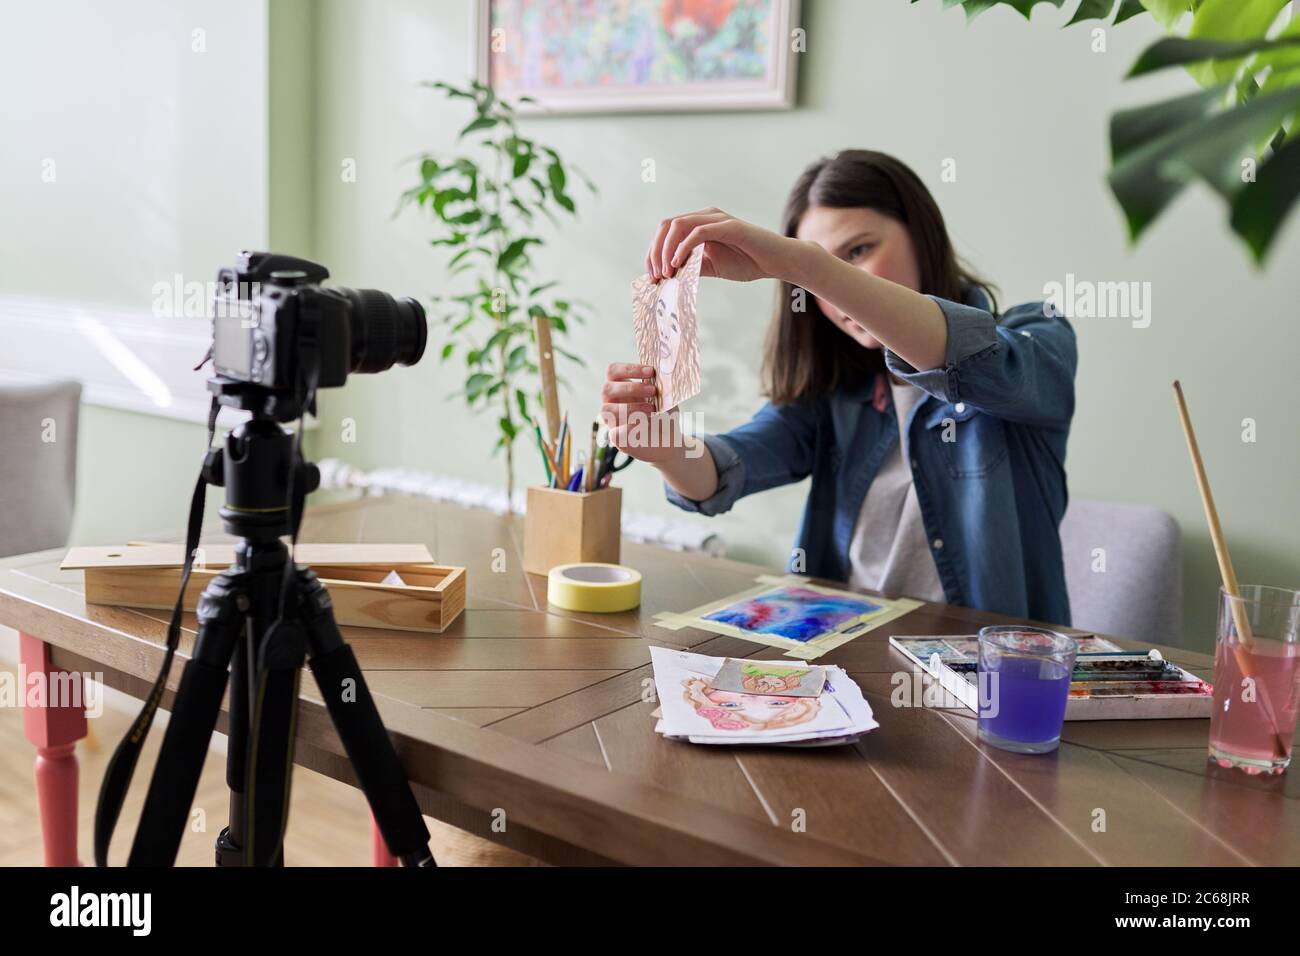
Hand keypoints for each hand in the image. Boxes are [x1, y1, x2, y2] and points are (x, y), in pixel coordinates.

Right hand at [600, 362, 682, 463]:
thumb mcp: (664, 397)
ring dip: (631, 407)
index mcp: (620, 386)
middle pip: (607, 388)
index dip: (629, 369)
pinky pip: (615, 432)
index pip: (613, 371)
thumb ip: (659, 383)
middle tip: (653, 391)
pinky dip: (630, 427)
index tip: (651, 372)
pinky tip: (644, 424)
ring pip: (607, 409)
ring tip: (652, 410)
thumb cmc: (663, 414)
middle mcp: (611, 401)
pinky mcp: (616, 438)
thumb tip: (663, 370)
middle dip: (631, 388)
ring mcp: (611, 420)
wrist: (669, 439)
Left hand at [645, 207, 807, 283]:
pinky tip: (678, 263)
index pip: (666, 231)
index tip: (652, 276)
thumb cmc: (747, 262)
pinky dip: (684, 246)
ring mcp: (717, 219)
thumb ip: (689, 267)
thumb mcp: (710, 267)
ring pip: (679, 225)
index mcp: (698, 224)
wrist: (777, 261)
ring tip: (667, 272)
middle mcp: (705, 216)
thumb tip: (665, 276)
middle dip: (655, 251)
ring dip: (667, 250)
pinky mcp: (729, 226)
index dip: (653, 253)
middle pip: (667, 225)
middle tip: (657, 276)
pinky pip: (699, 231)